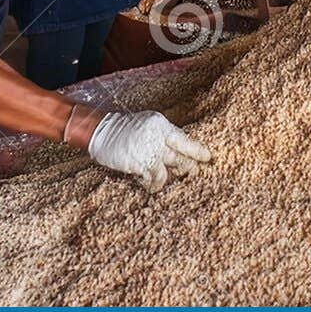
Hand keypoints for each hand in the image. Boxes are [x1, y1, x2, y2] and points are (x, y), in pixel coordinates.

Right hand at [87, 111, 211, 191]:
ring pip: (167, 172)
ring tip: (163, 181)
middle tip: (193, 174)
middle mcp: (157, 137)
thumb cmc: (128, 129)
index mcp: (162, 126)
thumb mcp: (150, 126)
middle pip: (180, 158)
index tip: (208, 158)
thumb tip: (183, 151)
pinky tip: (150, 185)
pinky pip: (152, 179)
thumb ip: (165, 137)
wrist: (102, 131)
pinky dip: (153, 184)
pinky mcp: (137, 163)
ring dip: (168, 179)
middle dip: (188, 168)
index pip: (185, 140)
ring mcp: (147, 151)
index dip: (198, 151)